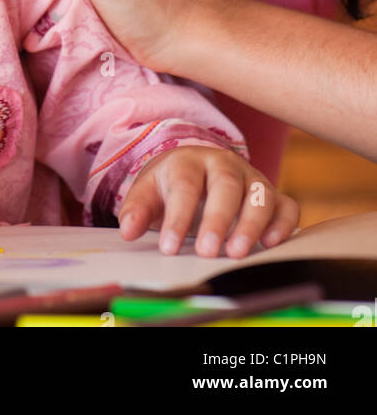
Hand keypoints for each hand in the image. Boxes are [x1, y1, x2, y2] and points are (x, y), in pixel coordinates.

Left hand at [117, 145, 299, 257]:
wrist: (196, 167)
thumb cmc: (171, 184)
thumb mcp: (149, 191)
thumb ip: (137, 209)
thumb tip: (129, 230)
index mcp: (189, 161)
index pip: (185, 186)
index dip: (177, 217)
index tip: (168, 247)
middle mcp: (224, 165)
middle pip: (225, 186)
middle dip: (218, 219)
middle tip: (206, 251)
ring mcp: (251, 178)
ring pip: (260, 194)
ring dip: (251, 224)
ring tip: (236, 253)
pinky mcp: (273, 194)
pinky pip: (286, 205)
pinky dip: (283, 224)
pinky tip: (270, 244)